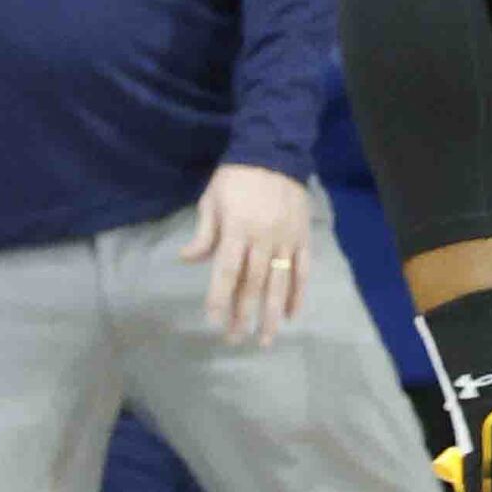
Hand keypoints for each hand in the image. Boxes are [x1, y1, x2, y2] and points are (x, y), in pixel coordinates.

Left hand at [178, 161, 311, 344]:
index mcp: (237, 228)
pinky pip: (302, 271)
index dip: (219, 297)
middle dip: (243, 314)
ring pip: (279, 283)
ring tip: (265, 340)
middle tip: (235, 339)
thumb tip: (187, 259)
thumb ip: (204, 232)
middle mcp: (263, 237)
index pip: (226, 269)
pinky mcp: (303, 238)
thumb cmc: (236, 177)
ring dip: (271, 314)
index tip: (213, 322)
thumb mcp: (212, 199)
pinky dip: (298, 294)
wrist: (275, 151)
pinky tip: (290, 315)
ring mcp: (286, 239)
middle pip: (253, 283)